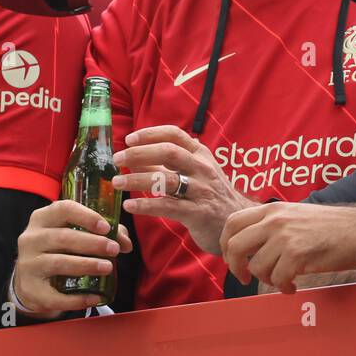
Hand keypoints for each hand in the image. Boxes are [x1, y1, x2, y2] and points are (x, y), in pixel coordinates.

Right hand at [13, 200, 132, 316]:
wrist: (32, 279)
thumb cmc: (60, 249)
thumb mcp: (75, 233)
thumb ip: (103, 233)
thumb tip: (125, 243)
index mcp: (43, 218)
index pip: (63, 209)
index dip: (86, 217)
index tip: (106, 227)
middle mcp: (31, 239)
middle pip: (63, 237)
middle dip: (92, 243)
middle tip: (114, 250)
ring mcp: (28, 264)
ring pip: (58, 263)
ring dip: (86, 265)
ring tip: (107, 268)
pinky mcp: (30, 289)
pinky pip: (54, 296)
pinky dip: (76, 298)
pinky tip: (95, 297)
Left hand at [113, 124, 254, 255]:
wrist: (237, 221)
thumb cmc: (211, 195)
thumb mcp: (195, 173)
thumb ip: (168, 164)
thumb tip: (136, 156)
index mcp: (201, 155)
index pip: (175, 135)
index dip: (150, 134)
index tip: (129, 139)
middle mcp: (203, 169)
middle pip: (169, 152)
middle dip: (140, 153)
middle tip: (118, 159)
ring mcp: (202, 190)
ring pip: (167, 179)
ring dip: (138, 179)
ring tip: (117, 183)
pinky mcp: (198, 213)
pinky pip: (168, 206)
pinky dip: (146, 206)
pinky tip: (130, 206)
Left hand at [220, 203, 355, 293]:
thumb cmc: (333, 226)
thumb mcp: (297, 214)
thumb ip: (274, 224)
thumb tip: (252, 245)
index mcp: (273, 209)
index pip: (233, 223)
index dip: (225, 244)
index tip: (232, 258)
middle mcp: (276, 220)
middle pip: (235, 245)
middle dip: (236, 266)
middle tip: (246, 277)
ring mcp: (285, 236)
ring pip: (257, 267)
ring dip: (266, 280)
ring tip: (282, 280)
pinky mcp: (297, 254)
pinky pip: (277, 279)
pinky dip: (282, 287)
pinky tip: (292, 286)